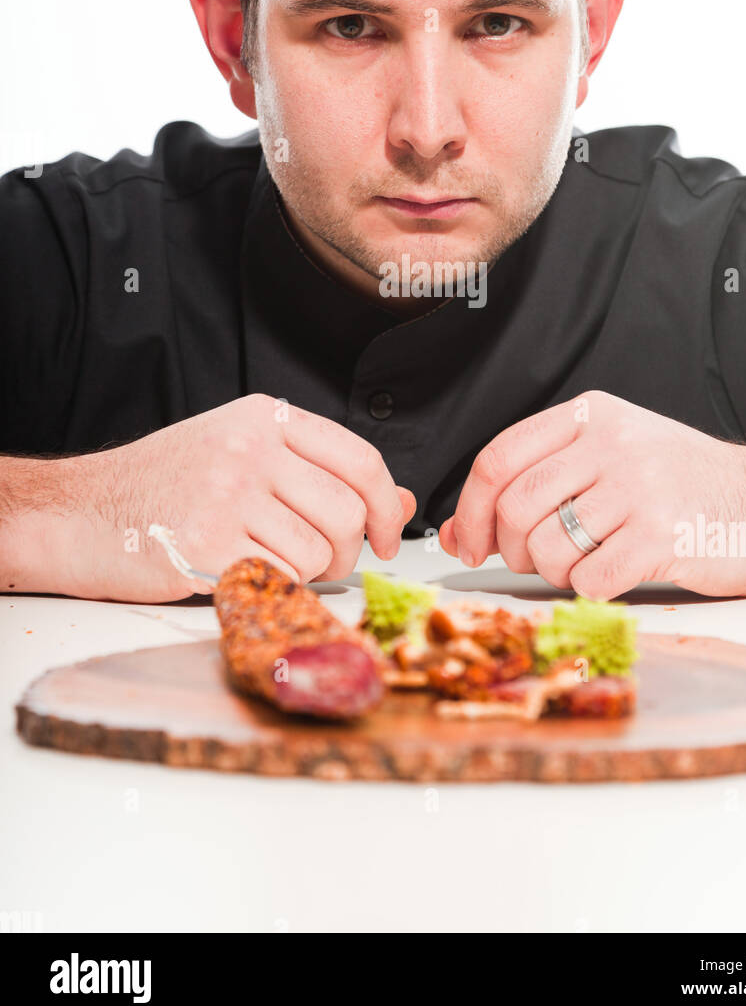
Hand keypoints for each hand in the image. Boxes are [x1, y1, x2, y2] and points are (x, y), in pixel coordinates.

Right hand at [3, 394, 414, 601]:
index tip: (386, 534)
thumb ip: (321, 474)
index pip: (361, 459)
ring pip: (320, 552)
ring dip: (310, 574)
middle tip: (322, 560)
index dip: (387, 505)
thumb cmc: (164, 484)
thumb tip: (402, 502)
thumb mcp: (244, 456)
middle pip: (348, 511)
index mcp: (265, 418)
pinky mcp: (206, 545)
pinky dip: (273, 587)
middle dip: (348, 551)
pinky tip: (243, 571)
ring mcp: (227, 495)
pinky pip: (280, 578)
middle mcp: (250, 449)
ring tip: (272, 562)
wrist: (82, 511)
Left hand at [438, 390, 745, 598]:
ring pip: (546, 547)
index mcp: (591, 416)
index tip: (467, 542)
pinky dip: (588, 589)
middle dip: (508, 547)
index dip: (470, 508)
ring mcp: (637, 488)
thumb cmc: (679, 482)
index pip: (499, 457)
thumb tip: (457, 531)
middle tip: (529, 560)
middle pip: (514, 506)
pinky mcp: (660, 536)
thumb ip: (539, 480)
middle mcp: (611, 445)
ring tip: (582, 563)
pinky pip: (588, 579)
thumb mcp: (611, 456)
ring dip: (551, 571)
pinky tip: (612, 575)